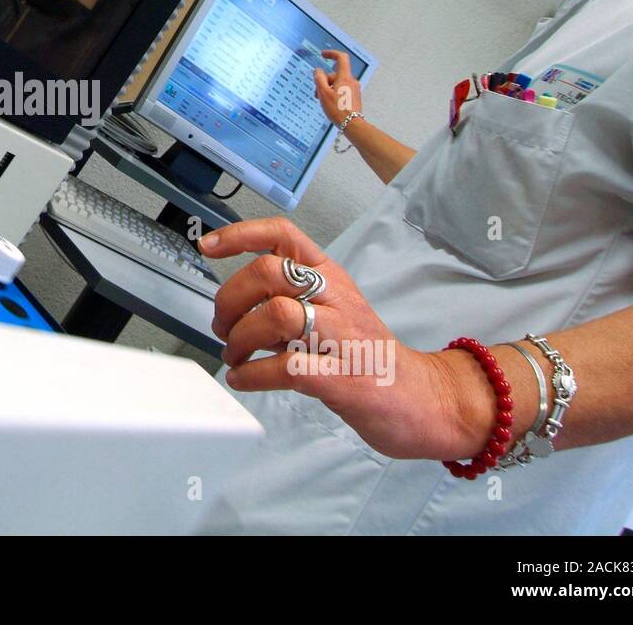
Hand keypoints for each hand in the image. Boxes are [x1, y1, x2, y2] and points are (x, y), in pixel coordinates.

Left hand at [199, 217, 490, 460]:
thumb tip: (236, 306)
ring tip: (235, 355)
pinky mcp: (342, 378)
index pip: (284, 235)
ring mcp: (342, 338)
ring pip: (276, 314)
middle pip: (269, 272)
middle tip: (223, 325)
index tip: (209, 245)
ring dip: (240, 338)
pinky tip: (244, 379)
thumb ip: (288, 301)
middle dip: (231, 298)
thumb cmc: (367, 355)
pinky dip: (253, 375)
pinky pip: (286, 368)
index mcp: (331, 278)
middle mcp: (336, 300)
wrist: (422, 399)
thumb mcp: (332, 310)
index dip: (241, 234)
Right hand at [313, 50, 361, 124]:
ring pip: (338, 83)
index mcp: (345, 77)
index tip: (324, 54)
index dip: (332, 54)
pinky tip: (330, 104)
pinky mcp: (354, 96)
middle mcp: (351, 81)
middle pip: (335, 74)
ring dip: (328, 89)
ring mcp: (354, 89)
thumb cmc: (338, 110)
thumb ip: (319, 79)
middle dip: (324, 81)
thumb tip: (318, 71)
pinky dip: (334, 93)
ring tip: (323, 101)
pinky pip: (342, 90)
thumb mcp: (323, 93)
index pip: (341, 58)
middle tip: (317, 92)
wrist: (351, 124)